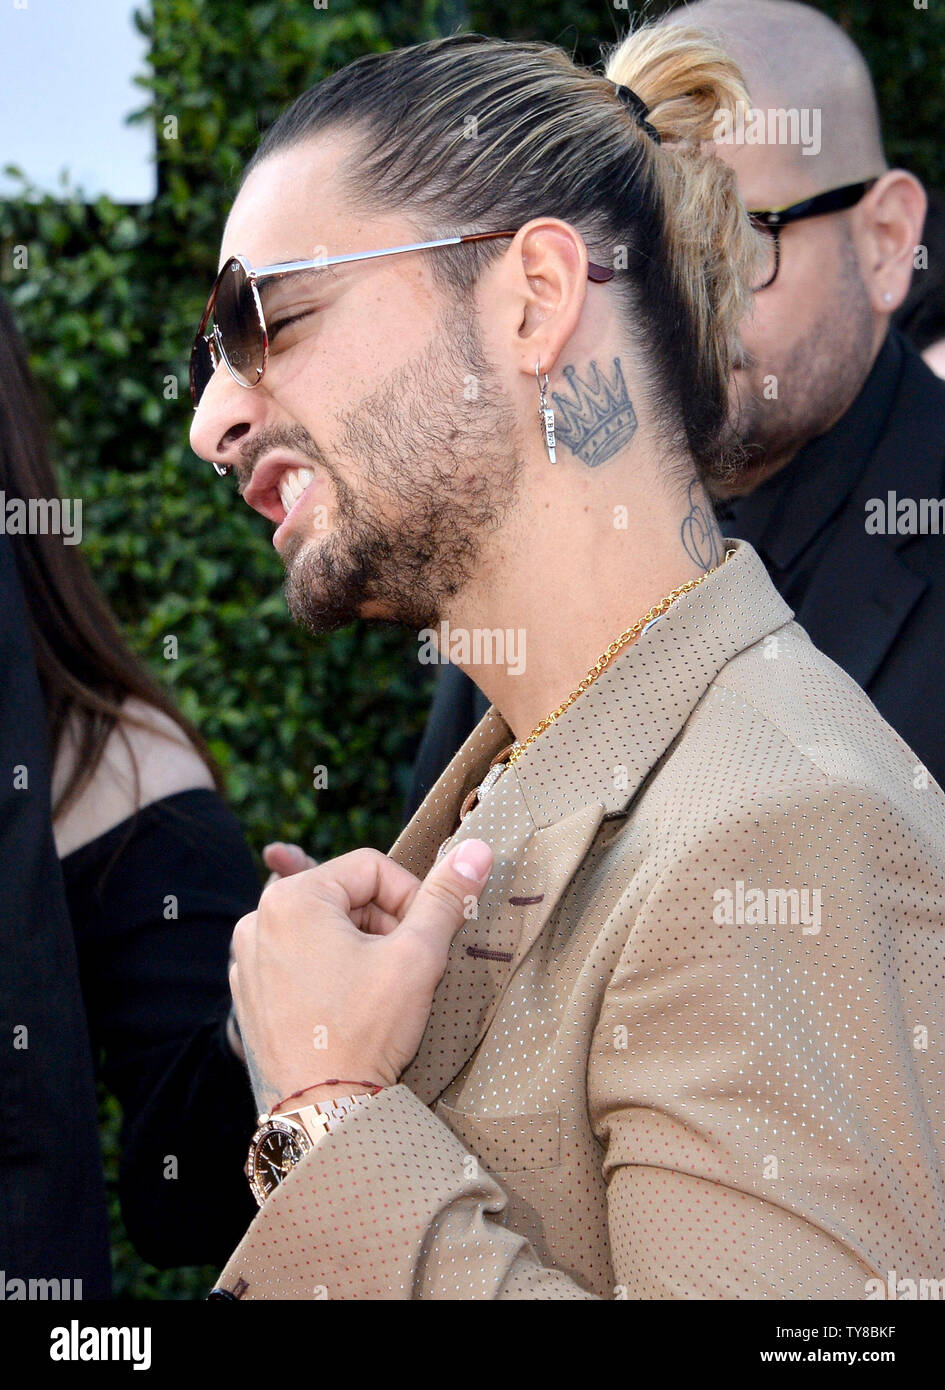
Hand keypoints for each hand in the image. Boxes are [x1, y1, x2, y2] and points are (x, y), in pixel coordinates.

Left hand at [229, 839, 492, 1113]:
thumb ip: (446, 897)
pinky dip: (329, 973)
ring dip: (359, 949)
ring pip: (323, 929)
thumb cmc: (365, 1032)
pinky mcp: (248, 995)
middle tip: (406, 968)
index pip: (371, 867)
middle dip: (384, 925)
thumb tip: (477, 849)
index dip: (411, 897)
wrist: (321, 1115)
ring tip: (380, 992)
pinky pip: (298, 961)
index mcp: (291, 898)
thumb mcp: (416, 956)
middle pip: (344, 897)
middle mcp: (257, 920)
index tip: (426, 938)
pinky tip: (349, 1008)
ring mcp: (248, 960)